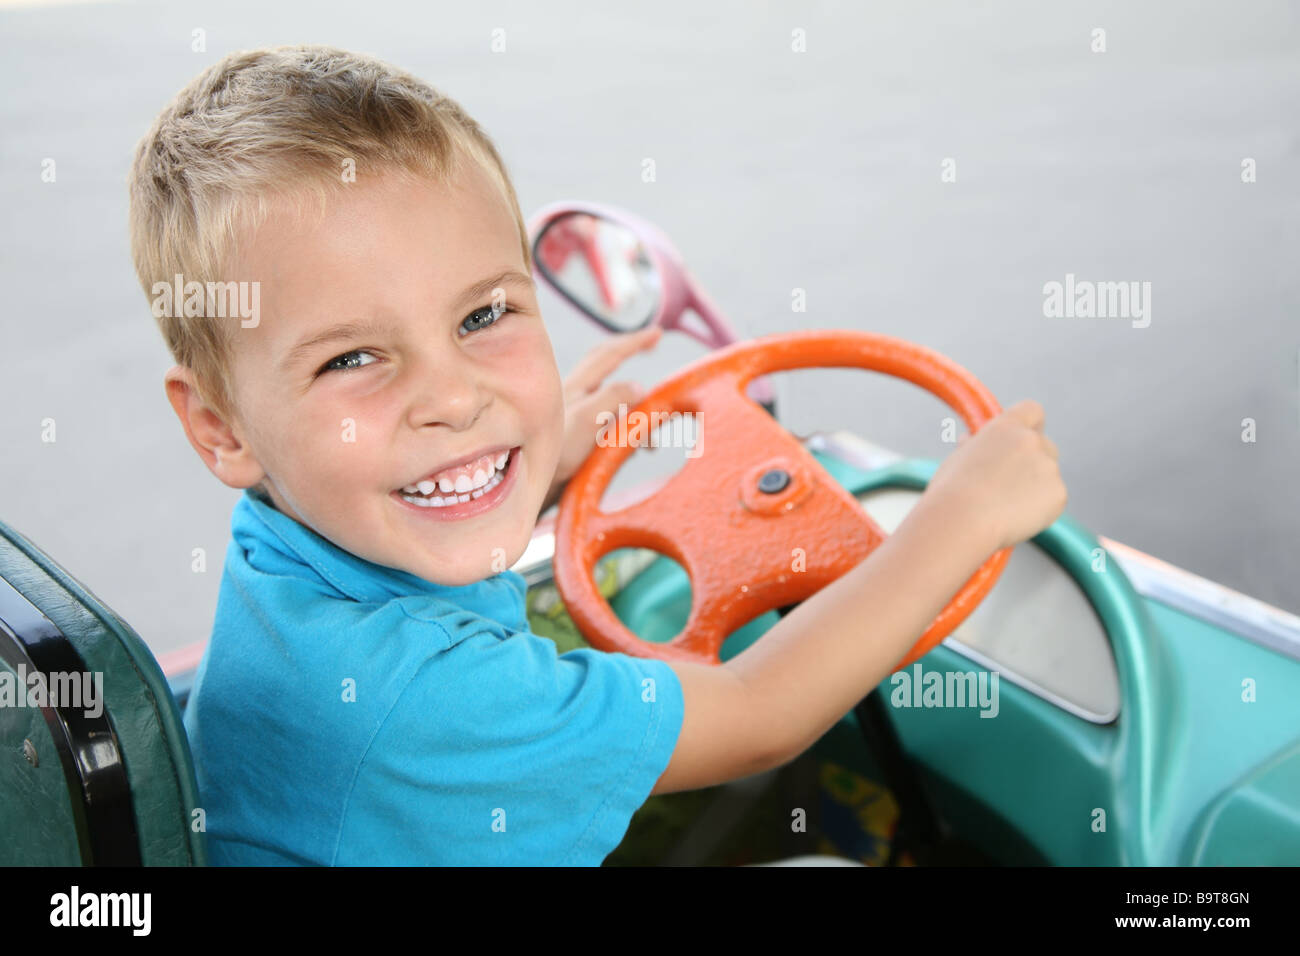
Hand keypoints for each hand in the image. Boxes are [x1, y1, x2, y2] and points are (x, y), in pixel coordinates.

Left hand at [540, 325, 663, 512]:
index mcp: (577, 386)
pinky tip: (636, 449)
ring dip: (636, 408)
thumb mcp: (587, 420)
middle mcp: (573, 396)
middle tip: (651, 344)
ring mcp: (573, 416)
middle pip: (604, 364)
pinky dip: (628, 431)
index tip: (657, 333)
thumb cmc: (553, 452)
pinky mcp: (573, 439)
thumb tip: (641, 386)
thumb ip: (613, 399)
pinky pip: (609, 424)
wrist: (525, 484)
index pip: (609, 355)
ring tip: (654, 431)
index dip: (634, 342)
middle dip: (628, 352)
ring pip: (610, 398)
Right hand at [924, 399, 1067, 551]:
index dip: (1030, 424)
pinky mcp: (1058, 493)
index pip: (1032, 411)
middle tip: (1010, 483)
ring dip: (1034, 487)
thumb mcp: (957, 459)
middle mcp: (1031, 441)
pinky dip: (1040, 509)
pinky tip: (1015, 518)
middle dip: (1034, 461)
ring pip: (1048, 476)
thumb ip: (974, 447)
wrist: (961, 521)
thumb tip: (970, 441)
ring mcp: (1048, 467)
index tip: (1023, 437)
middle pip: (1046, 445)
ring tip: (1003, 507)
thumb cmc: (950, 493)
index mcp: (1005, 427)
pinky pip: (1053, 500)